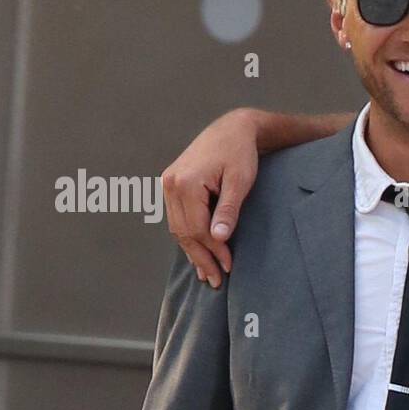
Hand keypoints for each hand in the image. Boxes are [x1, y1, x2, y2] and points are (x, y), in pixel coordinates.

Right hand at [162, 108, 260, 288]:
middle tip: (215, 280)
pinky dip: (188, 237)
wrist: (232, 129)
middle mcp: (171, 184)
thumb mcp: (240, 181)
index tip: (228, 267)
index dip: (213, 250)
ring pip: (177, 227)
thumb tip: (219, 238)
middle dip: (201, 257)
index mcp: (185, 183)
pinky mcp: (172, 185)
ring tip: (206, 273)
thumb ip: (228, 209)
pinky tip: (197, 253)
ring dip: (192, 251)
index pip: (197, 228)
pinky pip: (178, 218)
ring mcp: (168, 184)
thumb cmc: (240, 153)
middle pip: (184, 231)